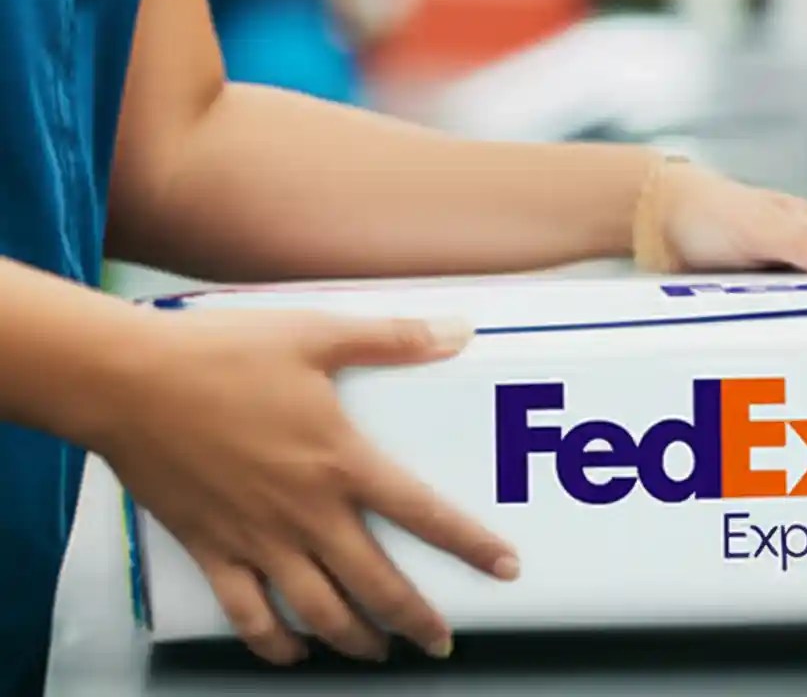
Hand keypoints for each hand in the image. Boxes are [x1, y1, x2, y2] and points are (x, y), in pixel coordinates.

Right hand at [97, 309, 516, 664]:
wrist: (126, 381)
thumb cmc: (219, 356)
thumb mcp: (317, 334)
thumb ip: (393, 338)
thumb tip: (457, 331)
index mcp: (341, 462)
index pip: (424, 515)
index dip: (471, 546)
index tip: (504, 569)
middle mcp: (306, 513)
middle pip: (377, 584)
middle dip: (417, 620)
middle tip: (441, 639)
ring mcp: (257, 539)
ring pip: (320, 611)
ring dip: (357, 639)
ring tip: (380, 652)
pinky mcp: (211, 550)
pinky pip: (247, 614)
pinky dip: (273, 643)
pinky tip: (293, 652)